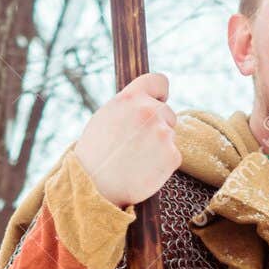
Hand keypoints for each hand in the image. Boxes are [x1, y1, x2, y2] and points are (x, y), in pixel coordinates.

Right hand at [72, 72, 181, 208]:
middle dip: (158, 126)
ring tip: (136, 159)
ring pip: (170, 136)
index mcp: (130, 98)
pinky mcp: (173, 155)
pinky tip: (144, 170)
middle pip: (167, 113)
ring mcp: (163, 133)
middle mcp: (149, 111)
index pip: (159, 81)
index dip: (160, 94)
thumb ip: (129, 108)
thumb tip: (146, 103)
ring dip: (159, 146)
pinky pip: (173, 156)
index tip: (160, 101)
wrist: (95, 186)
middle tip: (137, 144)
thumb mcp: (105, 118)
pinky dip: (163, 164)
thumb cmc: (95, 154)